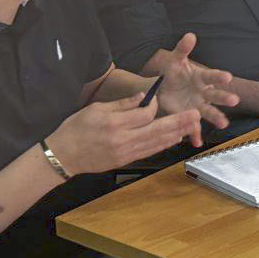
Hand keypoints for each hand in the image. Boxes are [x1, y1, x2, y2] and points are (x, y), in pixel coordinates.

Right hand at [45, 93, 201, 175]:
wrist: (63, 155)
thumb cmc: (75, 129)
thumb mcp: (95, 109)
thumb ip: (121, 104)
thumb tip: (142, 97)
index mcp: (114, 123)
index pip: (144, 114)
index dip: (153, 105)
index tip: (154, 99)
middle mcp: (123, 139)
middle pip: (157, 129)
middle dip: (179, 122)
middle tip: (195, 115)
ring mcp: (125, 152)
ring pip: (157, 142)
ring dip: (176, 134)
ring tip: (192, 126)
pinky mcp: (125, 160)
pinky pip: (149, 151)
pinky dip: (163, 144)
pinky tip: (175, 138)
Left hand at [152, 33, 238, 145]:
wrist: (162, 87)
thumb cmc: (173, 72)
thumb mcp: (175, 60)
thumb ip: (183, 49)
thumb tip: (190, 35)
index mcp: (201, 78)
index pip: (212, 76)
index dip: (220, 77)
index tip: (228, 77)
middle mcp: (203, 92)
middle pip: (216, 95)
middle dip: (225, 98)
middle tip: (235, 100)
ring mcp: (198, 105)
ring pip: (209, 112)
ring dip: (217, 118)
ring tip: (224, 124)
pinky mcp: (189, 115)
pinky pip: (193, 126)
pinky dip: (195, 134)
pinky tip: (196, 142)